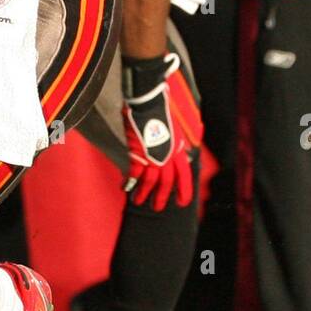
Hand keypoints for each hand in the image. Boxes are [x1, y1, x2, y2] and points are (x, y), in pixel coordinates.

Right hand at [122, 52, 200, 210]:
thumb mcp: (173, 127)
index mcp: (178, 149)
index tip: (182, 203)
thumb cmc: (160, 109)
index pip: (184, 175)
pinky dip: (131, 181)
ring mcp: (153, 154)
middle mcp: (168, 155)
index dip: (184, 191)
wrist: (148, 101)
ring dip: (145, 194)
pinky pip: (135, 172)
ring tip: (138, 202)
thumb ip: (172, 142)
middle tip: (157, 209)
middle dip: (162, 197)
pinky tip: (126, 188)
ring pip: (151, 181)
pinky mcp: (138, 152)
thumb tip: (174, 151)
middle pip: (167, 182)